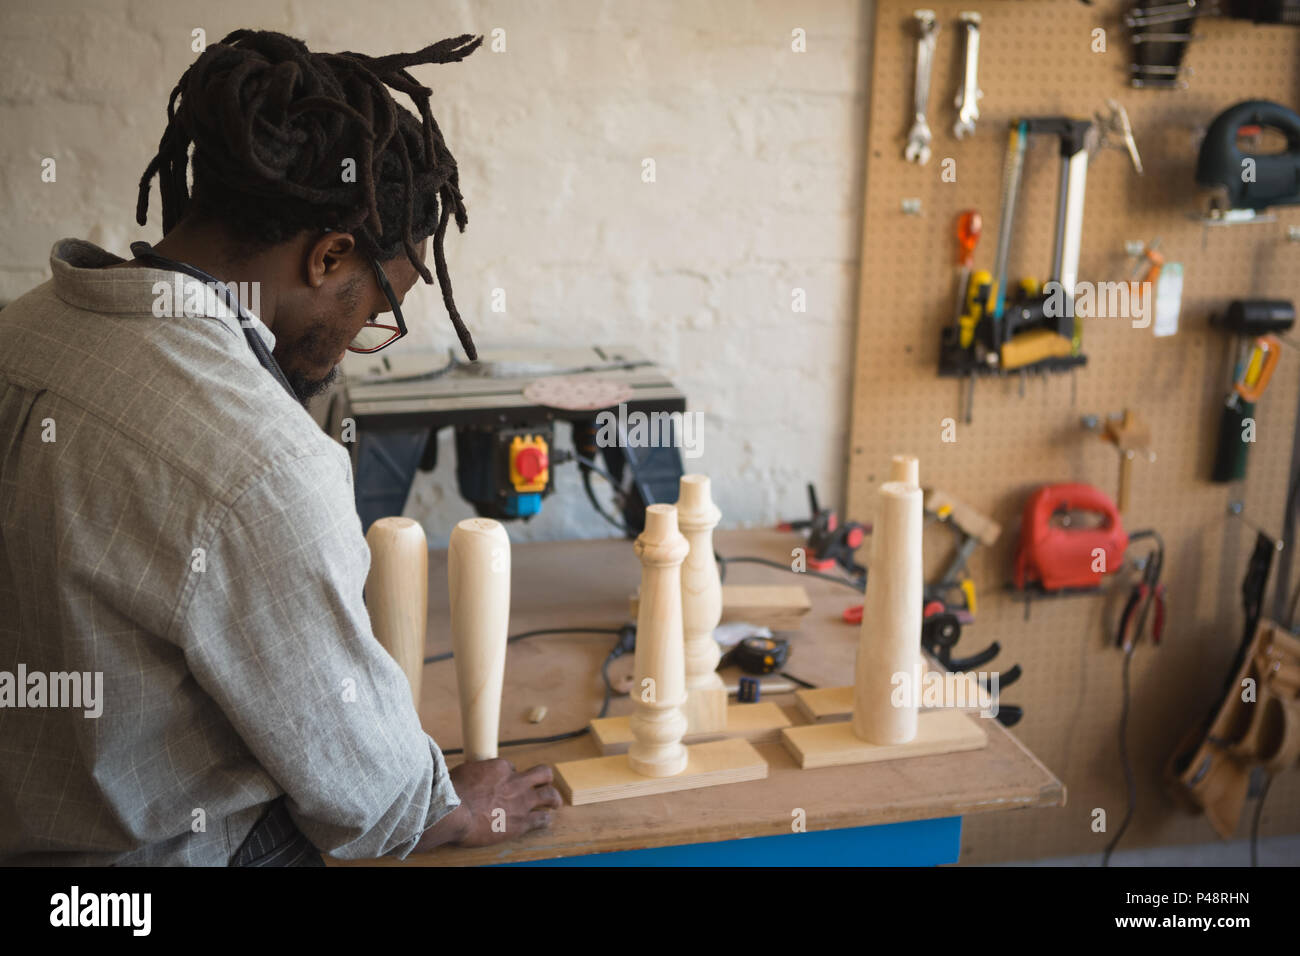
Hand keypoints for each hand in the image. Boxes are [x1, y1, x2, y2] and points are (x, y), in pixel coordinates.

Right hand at [445, 759, 560, 847]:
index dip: (509, 775)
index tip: (503, 784)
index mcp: (500, 768)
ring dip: (553, 798)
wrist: (454, 813)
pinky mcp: (522, 822)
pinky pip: (542, 819)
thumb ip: (473, 774)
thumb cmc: (451, 794)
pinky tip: (544, 821)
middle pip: (542, 774)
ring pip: (549, 795)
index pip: (512, 768)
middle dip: (544, 779)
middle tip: (544, 784)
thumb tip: (470, 776)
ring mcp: (521, 802)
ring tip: (555, 803)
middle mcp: (515, 782)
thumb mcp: (462, 773)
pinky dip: (544, 820)